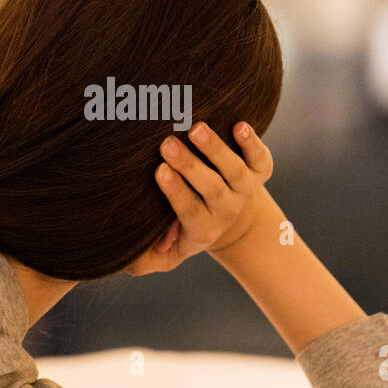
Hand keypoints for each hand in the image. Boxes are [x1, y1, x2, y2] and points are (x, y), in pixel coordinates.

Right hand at [125, 121, 273, 275]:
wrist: (237, 224)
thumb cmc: (189, 229)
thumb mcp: (172, 253)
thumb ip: (149, 260)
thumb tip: (127, 261)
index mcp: (202, 228)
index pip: (189, 210)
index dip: (176, 191)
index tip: (160, 171)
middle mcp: (225, 208)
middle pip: (211, 188)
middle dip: (189, 165)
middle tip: (167, 144)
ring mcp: (244, 189)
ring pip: (234, 170)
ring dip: (215, 149)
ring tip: (196, 129)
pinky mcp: (259, 171)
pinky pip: (260, 158)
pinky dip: (252, 143)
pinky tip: (239, 126)